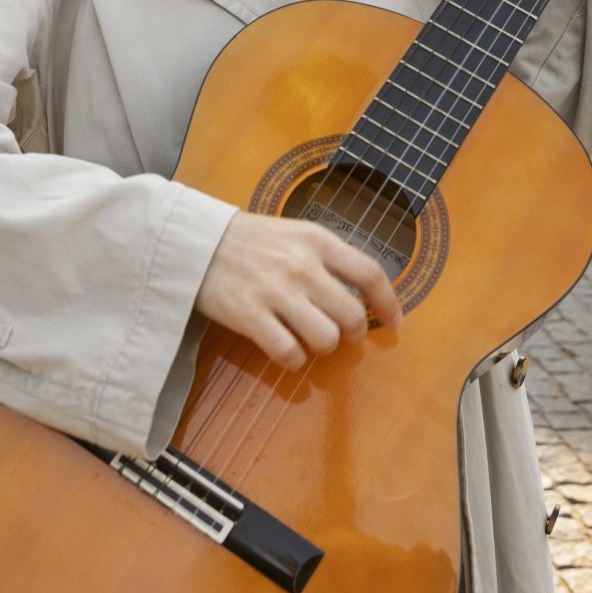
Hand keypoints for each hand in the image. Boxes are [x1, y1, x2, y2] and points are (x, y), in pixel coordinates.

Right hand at [195, 212, 402, 368]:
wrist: (197, 243)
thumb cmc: (251, 240)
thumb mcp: (296, 233)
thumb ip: (328, 258)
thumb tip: (362, 293)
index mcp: (317, 240)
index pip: (370, 274)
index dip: (388, 303)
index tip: (394, 322)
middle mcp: (302, 266)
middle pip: (351, 316)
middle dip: (354, 332)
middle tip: (343, 333)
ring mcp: (276, 293)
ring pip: (325, 338)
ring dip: (323, 346)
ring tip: (310, 338)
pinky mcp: (250, 317)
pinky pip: (289, 354)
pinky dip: (293, 359)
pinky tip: (286, 349)